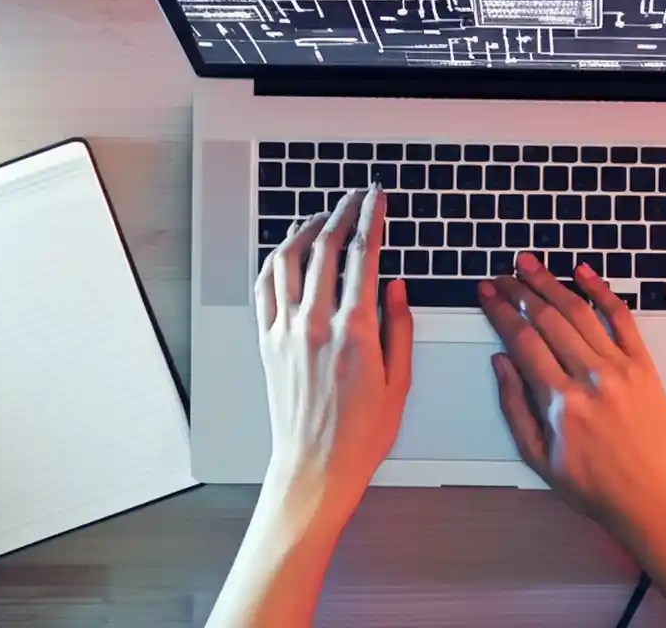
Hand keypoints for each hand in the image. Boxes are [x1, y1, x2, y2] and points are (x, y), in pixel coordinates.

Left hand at [253, 186, 412, 518]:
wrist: (315, 468)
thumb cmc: (359, 436)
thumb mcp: (399, 382)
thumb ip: (400, 328)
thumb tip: (396, 287)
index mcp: (355, 332)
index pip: (364, 256)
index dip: (373, 218)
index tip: (379, 199)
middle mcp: (315, 324)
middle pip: (326, 247)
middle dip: (343, 212)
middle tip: (356, 196)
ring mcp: (286, 331)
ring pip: (288, 259)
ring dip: (306, 228)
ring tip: (321, 216)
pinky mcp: (266, 343)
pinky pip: (265, 287)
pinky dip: (276, 260)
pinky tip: (287, 251)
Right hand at [478, 253, 665, 544]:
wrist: (653, 498)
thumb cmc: (593, 486)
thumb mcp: (538, 458)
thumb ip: (515, 406)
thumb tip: (500, 360)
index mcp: (559, 403)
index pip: (522, 341)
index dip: (501, 311)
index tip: (487, 292)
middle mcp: (589, 377)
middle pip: (548, 319)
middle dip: (521, 291)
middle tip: (504, 273)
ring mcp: (620, 367)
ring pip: (580, 312)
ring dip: (551, 283)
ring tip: (531, 264)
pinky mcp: (644, 365)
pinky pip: (621, 319)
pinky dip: (601, 291)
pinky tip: (582, 272)